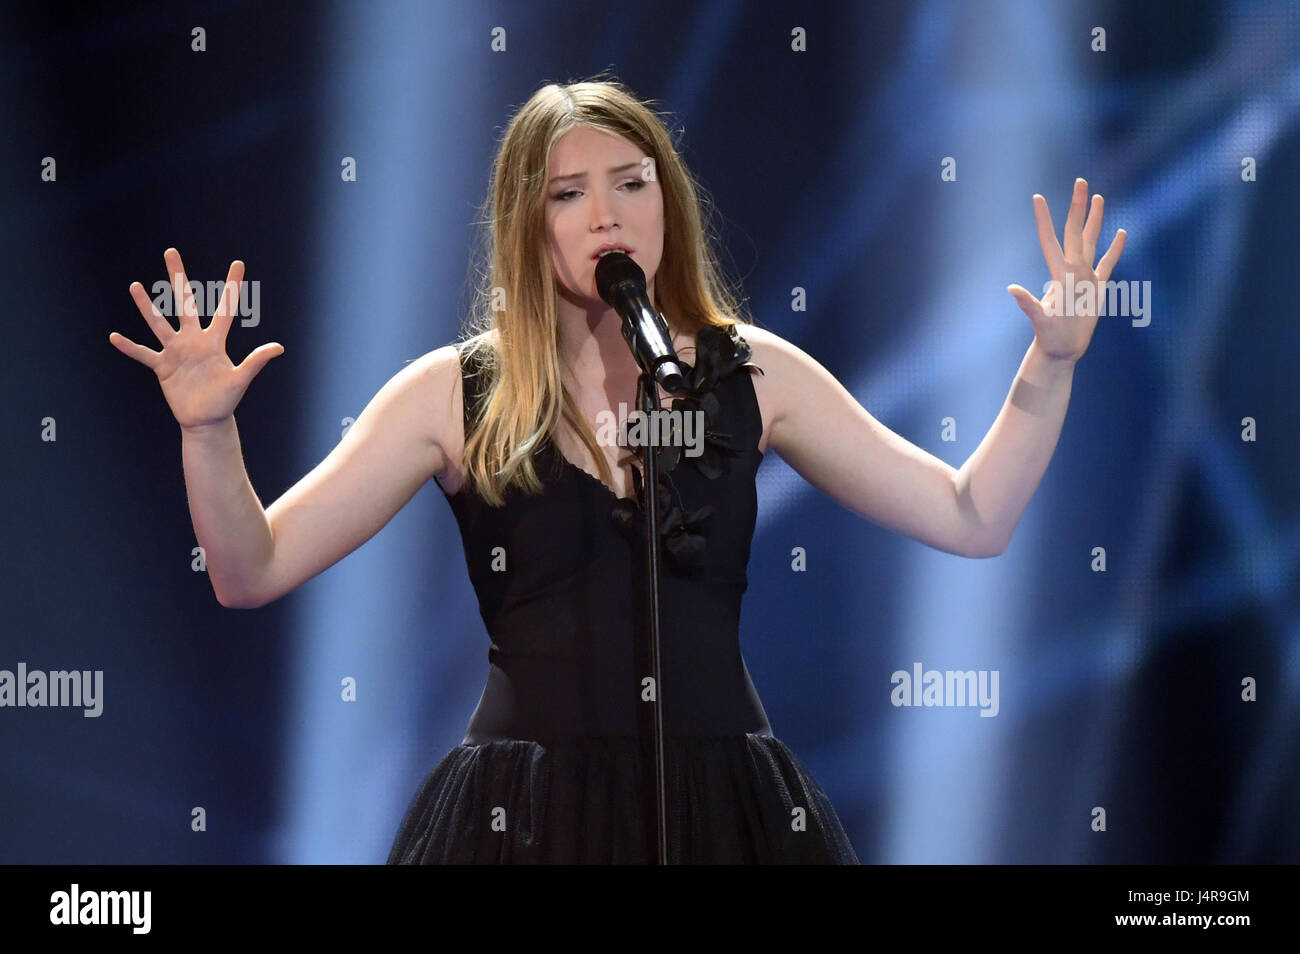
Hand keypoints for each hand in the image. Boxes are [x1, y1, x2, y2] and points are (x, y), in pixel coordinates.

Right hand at [110, 248, 282, 429]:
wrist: (207, 420)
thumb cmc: (226, 400)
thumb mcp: (241, 379)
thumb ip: (256, 361)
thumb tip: (280, 347)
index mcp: (215, 341)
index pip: (225, 308)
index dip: (232, 287)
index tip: (238, 263)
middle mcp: (194, 340)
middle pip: (185, 304)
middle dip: (178, 279)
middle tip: (171, 252)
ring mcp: (176, 351)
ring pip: (159, 323)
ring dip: (147, 306)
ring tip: (135, 286)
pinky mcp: (163, 366)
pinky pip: (143, 354)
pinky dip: (129, 347)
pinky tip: (114, 337)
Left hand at [1006, 178, 1127, 362]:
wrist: (1061, 351)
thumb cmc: (1050, 339)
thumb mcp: (1040, 322)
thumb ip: (1029, 304)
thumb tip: (1010, 289)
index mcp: (1061, 275)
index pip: (1051, 241)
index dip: (1044, 219)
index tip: (1038, 197)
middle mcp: (1073, 271)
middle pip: (1076, 232)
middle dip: (1078, 207)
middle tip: (1080, 181)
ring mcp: (1085, 277)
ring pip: (1092, 242)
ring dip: (1095, 220)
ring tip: (1098, 197)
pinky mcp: (1097, 288)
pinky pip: (1108, 263)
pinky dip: (1114, 249)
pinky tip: (1121, 232)